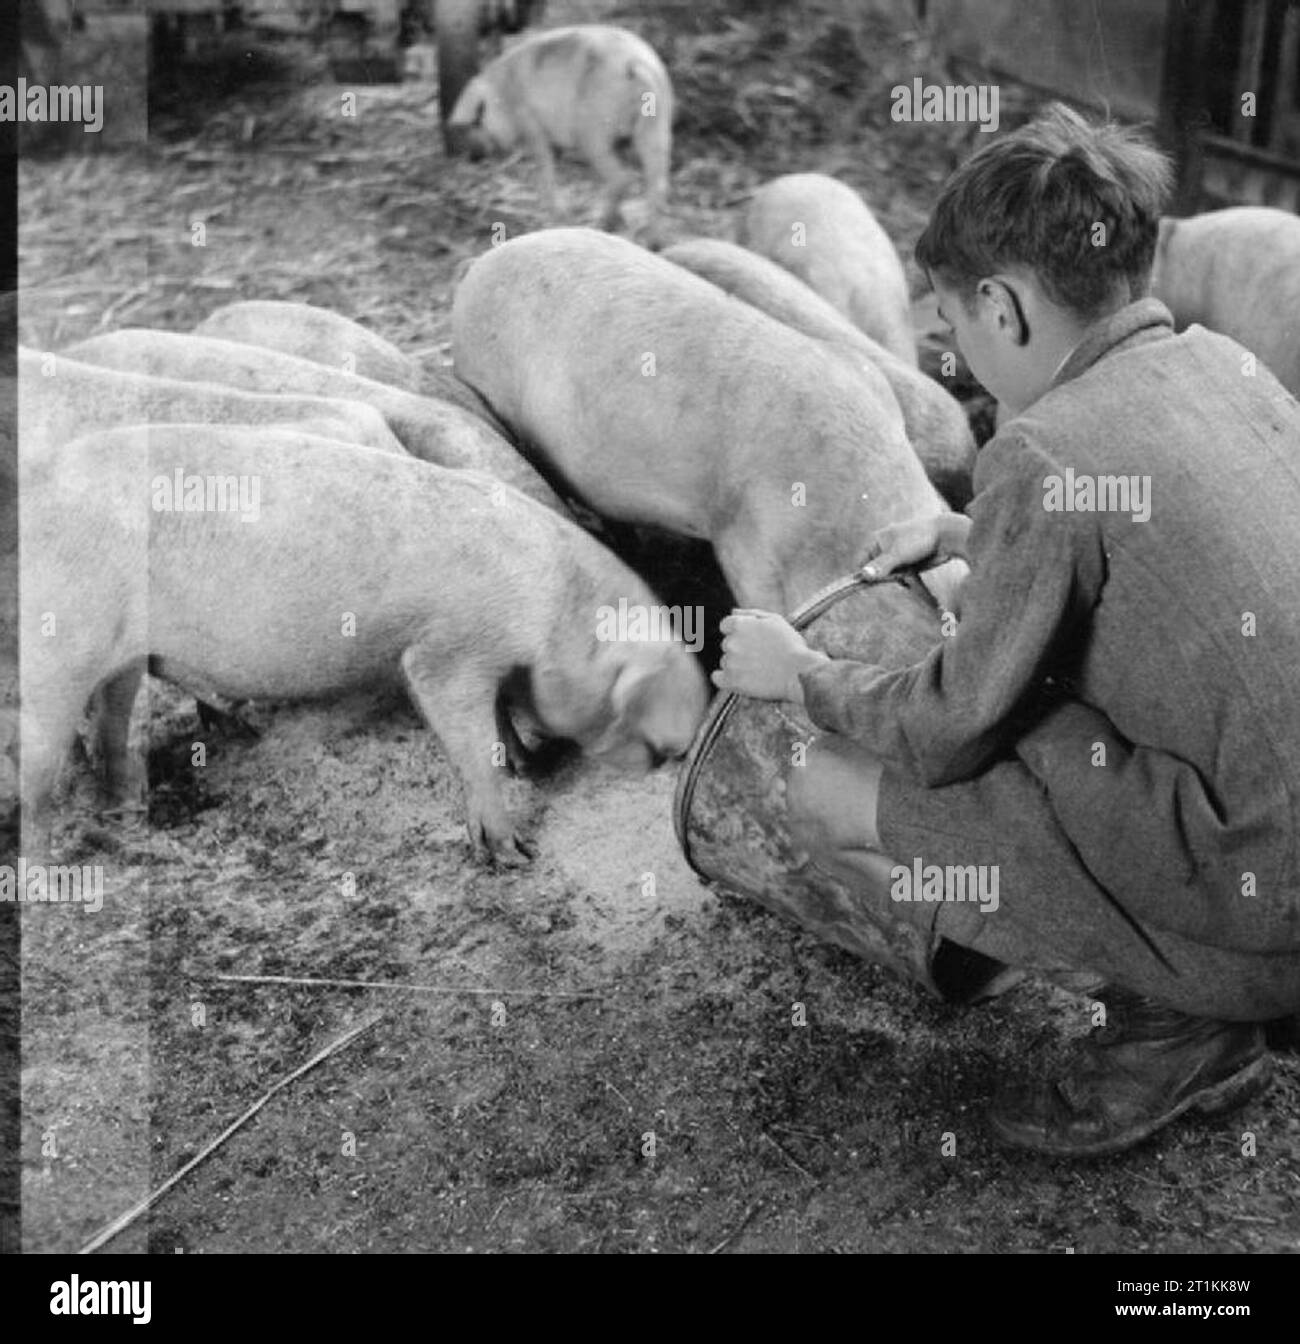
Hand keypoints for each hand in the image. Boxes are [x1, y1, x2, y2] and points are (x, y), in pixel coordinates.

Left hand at [712, 609, 829, 703]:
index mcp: (739, 625)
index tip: (752, 642)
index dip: (739, 633)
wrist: (800, 673)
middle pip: (727, 645)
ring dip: (737, 665)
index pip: (726, 626)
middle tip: (761, 658)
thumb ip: (751, 614)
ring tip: (760, 670)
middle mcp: (731, 642)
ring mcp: (730, 662)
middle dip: (740, 650)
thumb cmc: (791, 645)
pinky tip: (740, 680)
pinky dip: (726, 679)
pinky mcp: (732, 681)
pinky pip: (718, 678)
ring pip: (726, 662)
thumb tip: (732, 612)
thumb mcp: (775, 621)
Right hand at [863, 512, 969, 577]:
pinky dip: (903, 579)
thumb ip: (880, 566)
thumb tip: (863, 576)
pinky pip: (899, 576)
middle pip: (875, 570)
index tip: (870, 583)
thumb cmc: (919, 539)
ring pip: (887, 575)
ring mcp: (896, 556)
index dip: (865, 573)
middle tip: (894, 577)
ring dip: (894, 579)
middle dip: (882, 577)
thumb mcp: (897, 554)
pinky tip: (910, 578)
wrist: (947, 536)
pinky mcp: (908, 563)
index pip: (862, 562)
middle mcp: (884, 548)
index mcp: (877, 540)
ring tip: (906, 574)